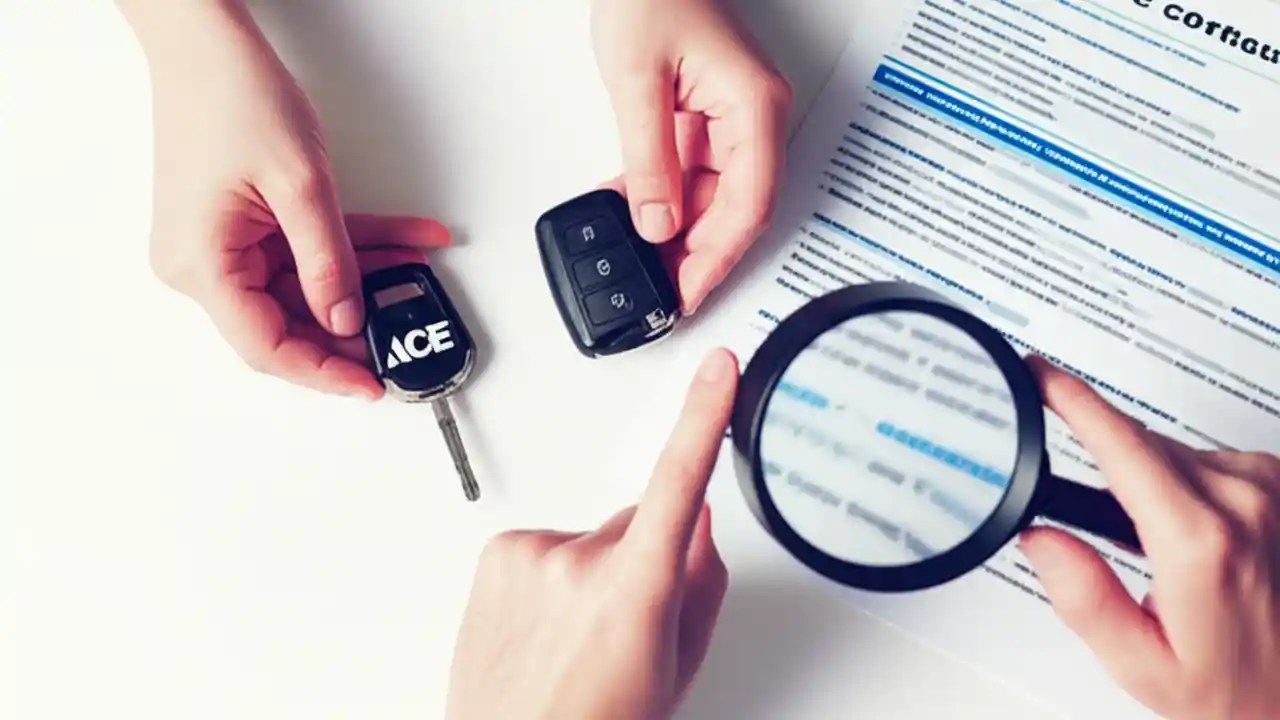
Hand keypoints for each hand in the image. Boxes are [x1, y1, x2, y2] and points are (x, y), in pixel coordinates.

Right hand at [122, 0, 446, 397]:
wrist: (207, 40)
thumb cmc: (232, 93)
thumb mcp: (300, 185)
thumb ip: (329, 261)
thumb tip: (348, 317)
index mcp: (203, 265)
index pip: (267, 346)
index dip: (324, 372)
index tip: (371, 383)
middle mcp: (204, 263)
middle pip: (289, 320)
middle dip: (355, 323)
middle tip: (406, 332)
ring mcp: (223, 245)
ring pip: (306, 284)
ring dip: (365, 277)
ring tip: (417, 272)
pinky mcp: (244, 226)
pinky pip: (304, 250)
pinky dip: (352, 246)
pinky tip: (404, 242)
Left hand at [445, 349, 737, 719]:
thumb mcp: (676, 665)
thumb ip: (699, 583)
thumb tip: (695, 521)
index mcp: (637, 587)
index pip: (682, 482)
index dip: (704, 416)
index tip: (719, 367)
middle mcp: (579, 560)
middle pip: (635, 524)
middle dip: (638, 558)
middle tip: (621, 626)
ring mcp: (531, 554)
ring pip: (587, 539)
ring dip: (589, 573)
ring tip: (575, 638)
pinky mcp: (498, 554)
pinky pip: (546, 547)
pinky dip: (550, 577)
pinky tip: (545, 627)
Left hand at [591, 0, 792, 313]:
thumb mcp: (637, 82)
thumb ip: (649, 159)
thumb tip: (655, 224)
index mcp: (754, 106)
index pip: (748, 204)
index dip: (718, 258)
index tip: (688, 294)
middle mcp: (753, 117)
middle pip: (736, 209)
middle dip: (698, 256)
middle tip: (662, 295)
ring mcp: (732, 119)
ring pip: (714, 198)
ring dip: (678, 234)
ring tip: (645, 269)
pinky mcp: (707, 118)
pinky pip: (693, 174)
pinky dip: (665, 200)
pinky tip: (633, 220)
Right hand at [1020, 358, 1279, 719]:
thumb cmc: (1239, 688)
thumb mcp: (1143, 664)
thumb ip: (1085, 599)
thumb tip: (1042, 538)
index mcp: (1200, 542)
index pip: (1121, 445)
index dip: (1071, 400)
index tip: (1039, 373)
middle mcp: (1243, 501)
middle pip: (1143, 447)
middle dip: (1113, 478)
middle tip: (1123, 545)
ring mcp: (1270, 488)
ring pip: (1176, 454)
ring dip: (1155, 486)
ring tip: (1170, 553)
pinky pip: (1212, 463)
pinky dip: (1191, 489)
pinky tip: (1203, 540)